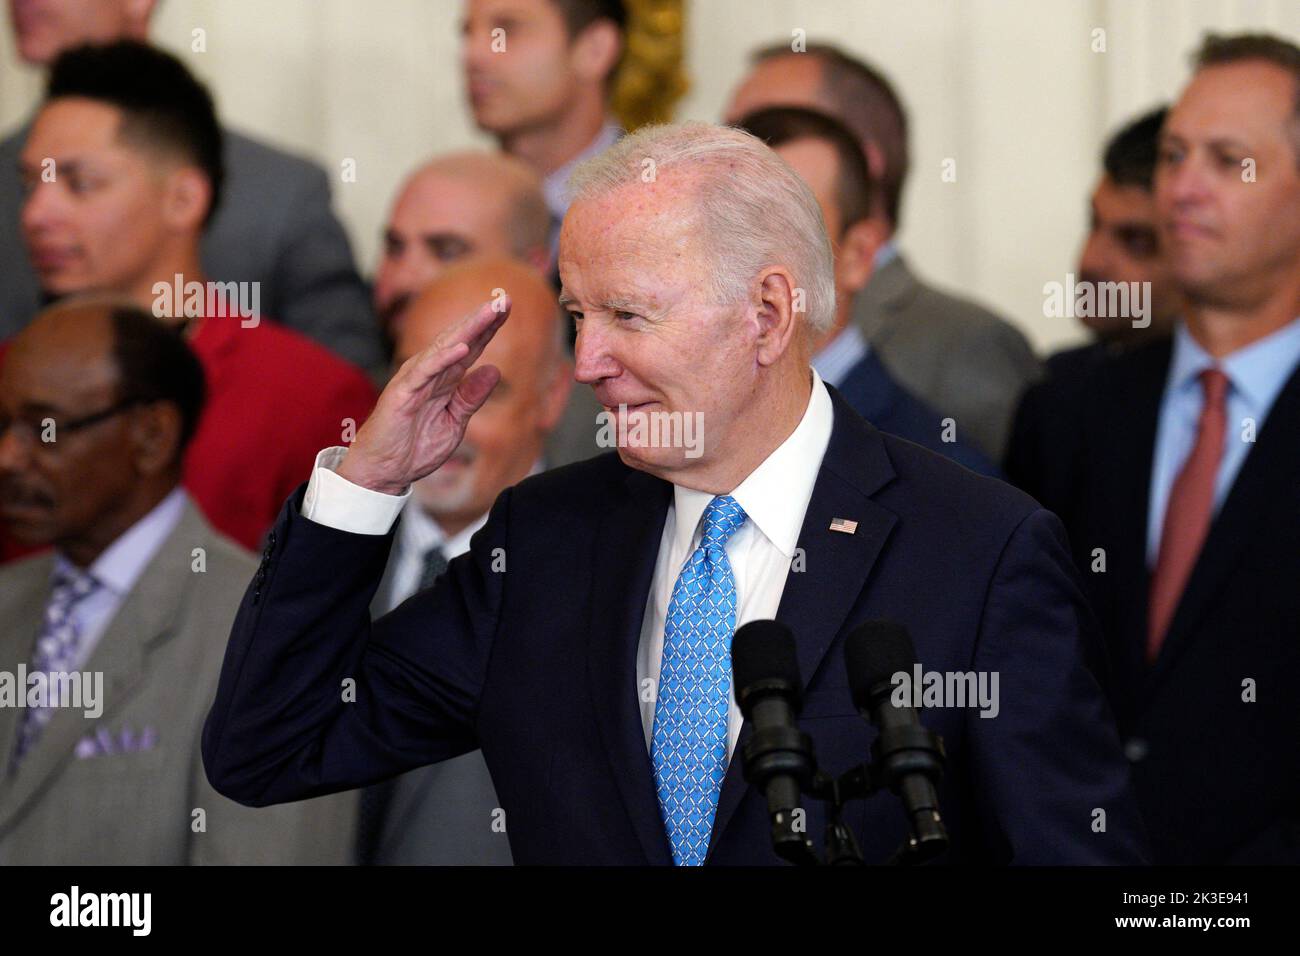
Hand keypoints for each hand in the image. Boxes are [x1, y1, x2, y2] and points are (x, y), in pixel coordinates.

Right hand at [337, 299, 508, 494]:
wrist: (385, 471)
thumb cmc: (415, 447)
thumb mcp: (455, 422)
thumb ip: (471, 397)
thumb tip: (495, 370)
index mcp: (445, 379)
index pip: (472, 347)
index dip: (490, 327)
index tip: (508, 307)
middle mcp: (430, 372)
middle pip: (461, 339)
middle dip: (483, 318)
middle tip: (505, 298)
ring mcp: (415, 380)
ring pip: (444, 347)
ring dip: (467, 329)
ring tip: (489, 312)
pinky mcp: (402, 393)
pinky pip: (425, 372)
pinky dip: (443, 359)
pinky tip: (462, 347)